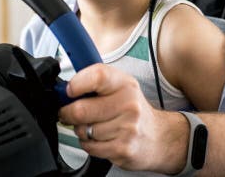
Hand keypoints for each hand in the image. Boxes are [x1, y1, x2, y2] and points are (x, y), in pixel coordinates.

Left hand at [58, 63, 186, 172]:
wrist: (159, 137)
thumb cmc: (133, 110)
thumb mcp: (120, 87)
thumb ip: (95, 83)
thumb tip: (64, 90)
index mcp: (125, 84)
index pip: (97, 76)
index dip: (77, 84)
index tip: (70, 91)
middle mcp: (129, 104)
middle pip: (82, 110)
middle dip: (68, 113)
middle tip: (69, 112)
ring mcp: (127, 128)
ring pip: (83, 130)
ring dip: (81, 130)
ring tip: (93, 126)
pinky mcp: (123, 149)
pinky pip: (90, 147)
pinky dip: (88, 144)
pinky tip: (99, 138)